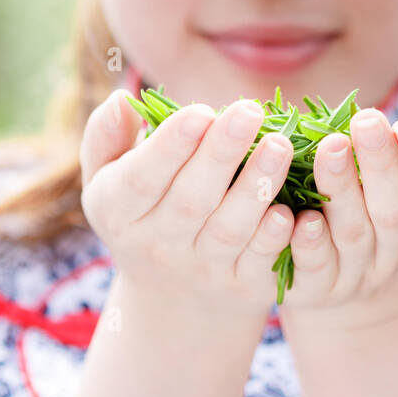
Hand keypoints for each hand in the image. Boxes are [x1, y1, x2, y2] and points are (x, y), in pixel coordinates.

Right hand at [79, 89, 296, 322]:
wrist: (171, 296)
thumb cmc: (140, 210)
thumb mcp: (105, 177)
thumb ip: (105, 136)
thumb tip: (121, 99)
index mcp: (118, 211)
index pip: (142, 178)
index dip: (171, 145)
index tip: (201, 110)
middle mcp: (157, 246)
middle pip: (191, 201)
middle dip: (221, 154)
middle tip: (250, 111)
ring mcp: (202, 270)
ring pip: (229, 229)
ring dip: (256, 187)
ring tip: (280, 144)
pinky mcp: (242, 288)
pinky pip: (259, 263)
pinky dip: (275, 238)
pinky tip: (292, 208)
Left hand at [278, 109, 397, 330]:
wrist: (374, 288)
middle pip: (396, 213)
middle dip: (381, 164)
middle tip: (367, 121)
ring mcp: (361, 274)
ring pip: (353, 233)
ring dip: (341, 189)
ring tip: (330, 146)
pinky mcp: (320, 287)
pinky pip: (315, 268)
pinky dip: (308, 243)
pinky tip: (301, 214)